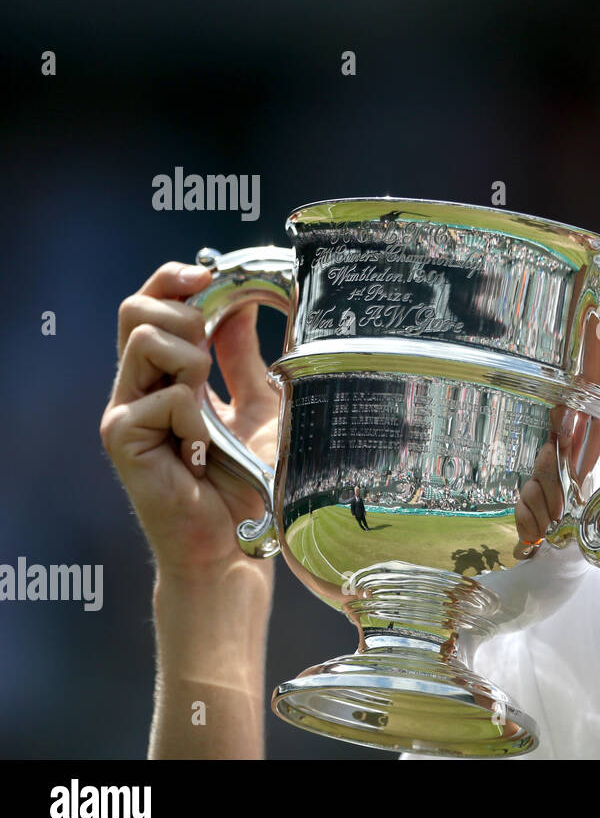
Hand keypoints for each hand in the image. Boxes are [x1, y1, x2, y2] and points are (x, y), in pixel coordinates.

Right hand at [100, 261, 279, 582]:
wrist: (236, 544)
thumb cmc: (247, 481)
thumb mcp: (259, 401)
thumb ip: (245, 354)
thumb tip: (245, 301)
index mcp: (163, 373)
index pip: (150, 302)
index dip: (174, 279)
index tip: (211, 274)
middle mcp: (136, 387)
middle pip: (135, 309)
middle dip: (187, 316)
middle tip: (214, 359)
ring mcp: (124, 411)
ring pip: (146, 339)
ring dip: (194, 362)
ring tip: (208, 410)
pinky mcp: (122, 437)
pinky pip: (165, 395)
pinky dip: (196, 415)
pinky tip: (203, 448)